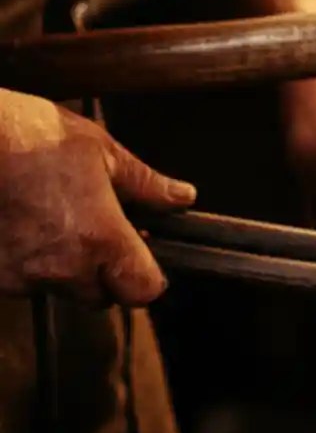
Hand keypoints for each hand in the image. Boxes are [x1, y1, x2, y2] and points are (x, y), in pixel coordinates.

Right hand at [0, 89, 196, 305]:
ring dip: (59, 265)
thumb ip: (145, 183)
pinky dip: (22, 260)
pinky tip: (17, 223)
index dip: (147, 278)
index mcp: (101, 241)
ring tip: (47, 218)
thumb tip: (182, 198)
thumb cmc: (24, 136)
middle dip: (102, 271)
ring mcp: (17, 277)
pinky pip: (17, 280)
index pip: (143, 292)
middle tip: (92, 229)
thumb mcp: (98, 149)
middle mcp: (60, 269)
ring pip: (55, 288)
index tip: (143, 257)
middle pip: (99, 296)